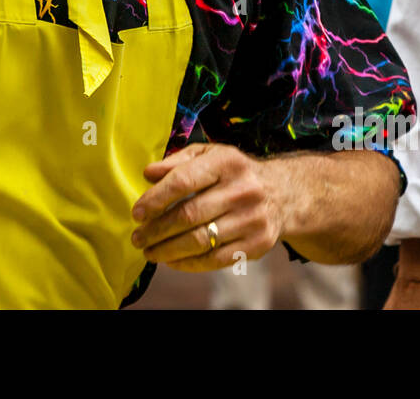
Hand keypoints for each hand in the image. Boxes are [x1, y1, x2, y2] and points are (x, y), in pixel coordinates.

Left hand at [130, 143, 286, 272]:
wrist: (282, 193)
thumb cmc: (233, 173)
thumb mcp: (209, 156)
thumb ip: (177, 162)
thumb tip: (148, 173)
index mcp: (227, 162)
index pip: (184, 181)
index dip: (156, 199)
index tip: (136, 214)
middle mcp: (243, 190)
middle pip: (189, 215)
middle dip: (157, 230)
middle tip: (137, 238)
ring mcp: (252, 219)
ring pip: (200, 241)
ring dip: (168, 250)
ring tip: (149, 252)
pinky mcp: (257, 244)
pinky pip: (215, 260)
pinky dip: (188, 264)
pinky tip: (172, 261)